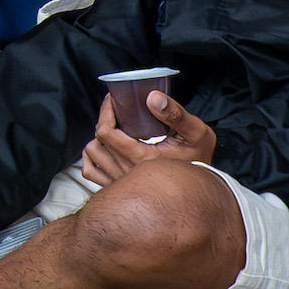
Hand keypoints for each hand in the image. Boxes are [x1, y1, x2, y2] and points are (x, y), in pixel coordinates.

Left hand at [79, 89, 214, 183]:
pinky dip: (91, 158)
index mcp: (141, 158)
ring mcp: (120, 182)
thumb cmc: (198, 162)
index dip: (106, 111)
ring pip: (92, 154)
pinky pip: (89, 173)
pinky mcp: (117, 188)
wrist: (199, 191)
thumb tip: (152, 98)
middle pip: (98, 140)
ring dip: (98, 138)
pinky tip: (105, 149)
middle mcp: (126, 172)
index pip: (106, 131)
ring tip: (113, 129)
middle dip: (105, 119)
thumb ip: (176, 114)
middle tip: (116, 109)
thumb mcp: (196, 133)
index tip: (113, 100)